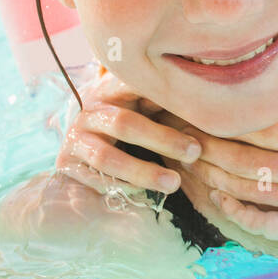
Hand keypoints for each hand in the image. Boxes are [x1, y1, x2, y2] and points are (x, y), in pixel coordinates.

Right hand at [55, 72, 200, 194]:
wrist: (78, 142)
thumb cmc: (128, 120)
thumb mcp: (142, 105)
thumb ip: (163, 102)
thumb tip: (210, 104)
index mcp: (111, 89)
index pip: (133, 85)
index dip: (161, 93)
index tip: (194, 104)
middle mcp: (89, 110)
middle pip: (126, 124)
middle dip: (163, 139)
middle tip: (195, 152)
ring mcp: (75, 137)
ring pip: (108, 158)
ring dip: (144, 172)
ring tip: (174, 183)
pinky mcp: (66, 164)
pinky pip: (96, 180)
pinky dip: (122, 187)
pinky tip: (145, 194)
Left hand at [166, 89, 277, 255]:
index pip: (265, 126)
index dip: (229, 120)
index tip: (204, 113)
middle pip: (246, 156)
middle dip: (210, 146)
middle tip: (182, 137)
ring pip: (250, 186)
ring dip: (216, 176)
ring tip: (192, 165)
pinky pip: (264, 221)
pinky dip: (238, 211)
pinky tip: (220, 200)